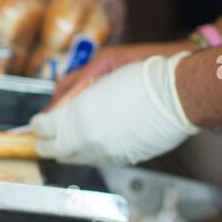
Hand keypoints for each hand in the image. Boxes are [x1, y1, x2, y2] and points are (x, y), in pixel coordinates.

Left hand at [30, 54, 198, 165]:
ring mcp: (109, 153)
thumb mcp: (103, 62)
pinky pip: (96, 159)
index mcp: (82, 117)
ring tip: (73, 131)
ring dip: (69, 147)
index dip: (38, 125)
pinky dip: (89, 149)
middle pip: (54, 151)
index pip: (44, 129)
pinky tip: (97, 135)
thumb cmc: (146, 70)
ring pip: (75, 158)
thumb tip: (56, 97)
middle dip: (48, 141)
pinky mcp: (125, 159)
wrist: (183, 89)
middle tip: (48, 131)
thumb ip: (73, 82)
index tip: (38, 121)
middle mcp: (92, 141)